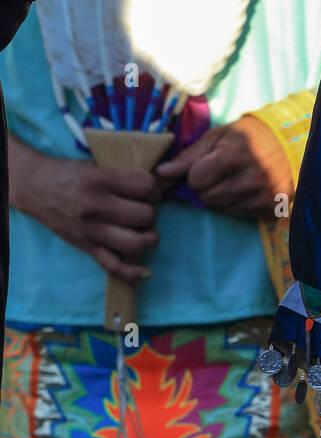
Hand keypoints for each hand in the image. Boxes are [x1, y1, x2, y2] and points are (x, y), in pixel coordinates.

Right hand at [9, 135, 160, 285]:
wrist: (37, 189)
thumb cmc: (72, 173)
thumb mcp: (99, 164)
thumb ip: (128, 172)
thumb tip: (166, 179)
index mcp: (101, 179)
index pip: (146, 186)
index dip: (155, 187)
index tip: (150, 189)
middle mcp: (96, 206)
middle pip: (146, 215)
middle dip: (152, 211)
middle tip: (146, 207)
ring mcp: (91, 230)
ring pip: (136, 243)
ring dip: (149, 238)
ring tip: (147, 232)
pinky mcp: (86, 248)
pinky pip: (113, 266)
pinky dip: (133, 273)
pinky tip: (146, 272)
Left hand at [155, 117, 293, 218]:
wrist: (290, 141)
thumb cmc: (248, 136)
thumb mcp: (217, 136)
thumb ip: (188, 156)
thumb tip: (160, 174)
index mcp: (233, 157)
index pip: (195, 180)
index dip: (198, 172)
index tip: (209, 163)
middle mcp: (250, 179)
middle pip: (206, 198)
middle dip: (209, 186)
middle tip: (224, 172)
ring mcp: (263, 196)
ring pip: (222, 208)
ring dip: (223, 196)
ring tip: (237, 179)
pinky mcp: (272, 209)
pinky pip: (239, 214)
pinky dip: (239, 204)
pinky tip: (249, 189)